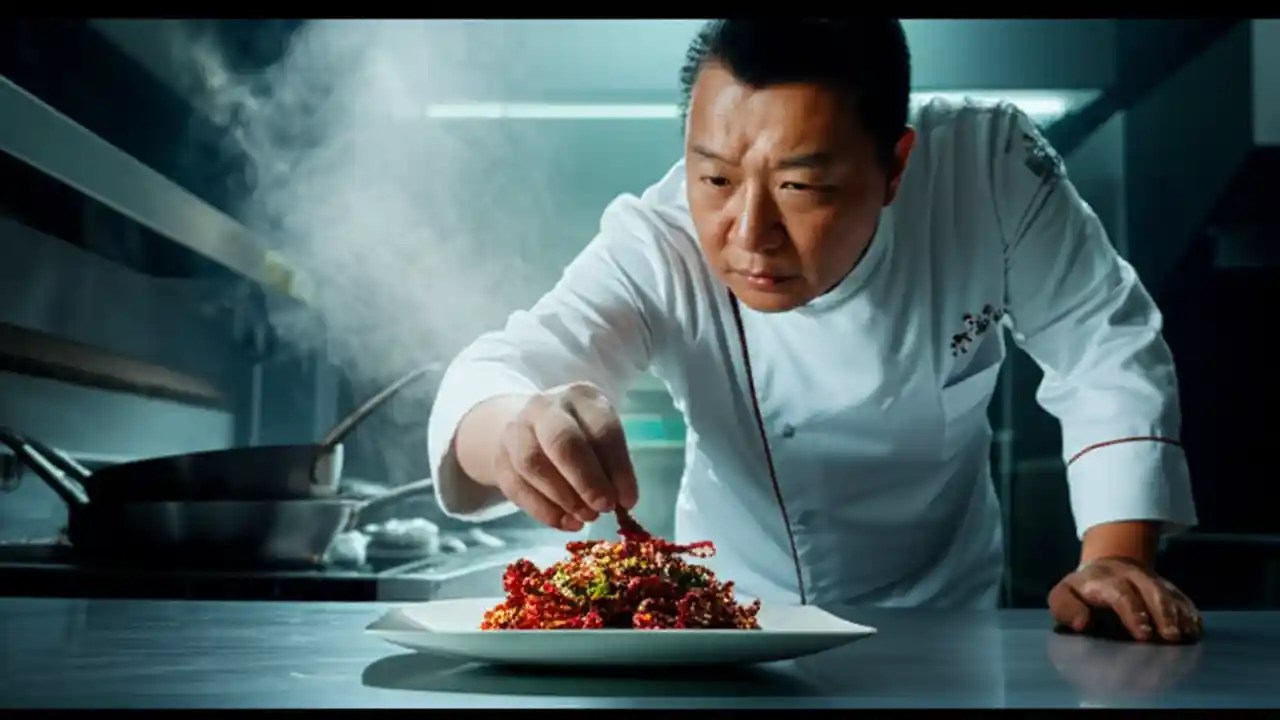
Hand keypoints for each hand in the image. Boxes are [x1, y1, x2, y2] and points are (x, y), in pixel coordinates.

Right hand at [493, 382, 638, 531]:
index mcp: (581, 397)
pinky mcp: (500, 458)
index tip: (627, 500)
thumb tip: (621, 502)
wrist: (528, 427)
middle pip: (562, 442)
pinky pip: (517, 487)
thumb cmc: (579, 435)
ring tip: (587, 517)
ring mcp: (517, 430)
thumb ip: (612, 466)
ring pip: (534, 465)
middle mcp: (545, 407)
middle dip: (587, 481)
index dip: (618, 469)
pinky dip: (544, 511)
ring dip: (564, 498)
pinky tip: (566, 522)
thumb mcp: (600, 437)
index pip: (601, 430)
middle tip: (604, 507)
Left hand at [1048, 557, 1202, 642]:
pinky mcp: (1167, 587)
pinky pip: (1181, 598)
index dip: (1133, 613)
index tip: (1144, 634)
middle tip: (1170, 637)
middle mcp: (1132, 576)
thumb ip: (1066, 608)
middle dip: (1162, 614)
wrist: (1106, 565)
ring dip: (1179, 615)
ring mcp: (1152, 580)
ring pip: (1169, 593)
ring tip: (1186, 635)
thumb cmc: (1081, 591)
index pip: (1121, 593)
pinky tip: (1194, 629)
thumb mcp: (1063, 596)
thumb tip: (1082, 623)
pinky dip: (1189, 613)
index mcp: (1104, 579)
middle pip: (1152, 591)